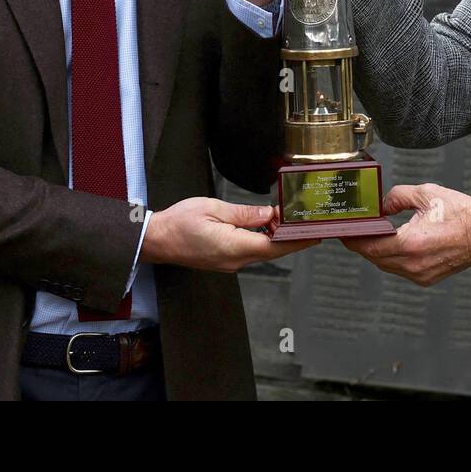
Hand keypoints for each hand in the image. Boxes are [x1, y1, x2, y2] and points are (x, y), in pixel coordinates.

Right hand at [142, 197, 316, 271]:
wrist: (155, 240)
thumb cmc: (179, 222)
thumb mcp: (214, 208)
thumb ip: (245, 213)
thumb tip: (269, 214)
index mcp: (233, 247)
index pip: (274, 246)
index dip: (296, 240)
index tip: (314, 234)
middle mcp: (234, 260)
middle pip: (272, 251)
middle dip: (291, 237)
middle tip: (307, 222)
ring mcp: (229, 263)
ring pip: (262, 251)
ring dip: (276, 238)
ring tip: (288, 219)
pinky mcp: (224, 261)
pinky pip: (250, 251)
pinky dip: (263, 239)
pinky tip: (266, 226)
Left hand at [341, 183, 470, 285]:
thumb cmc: (460, 214)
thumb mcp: (426, 194)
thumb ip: (397, 196)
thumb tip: (382, 205)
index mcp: (410, 244)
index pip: (369, 246)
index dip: (353, 239)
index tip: (344, 231)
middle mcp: (412, 264)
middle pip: (374, 258)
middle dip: (363, 244)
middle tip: (355, 231)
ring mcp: (420, 274)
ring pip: (386, 266)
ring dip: (377, 252)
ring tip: (373, 235)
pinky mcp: (426, 278)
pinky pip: (400, 270)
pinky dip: (392, 258)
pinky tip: (393, 244)